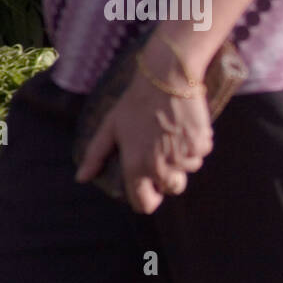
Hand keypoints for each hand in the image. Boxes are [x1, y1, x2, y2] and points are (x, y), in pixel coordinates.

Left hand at [75, 37, 213, 213]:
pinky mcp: (201, 145)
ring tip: (173, 133)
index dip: (146, 199)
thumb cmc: (135, 102)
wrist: (167, 78)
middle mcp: (161, 166)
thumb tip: (81, 178)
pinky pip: (200, 153)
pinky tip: (185, 126)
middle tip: (162, 151)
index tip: (149, 191)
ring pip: (188, 169)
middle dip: (169, 176)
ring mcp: (183, 156)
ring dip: (183, 157)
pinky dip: (195, 143)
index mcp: (136, 166)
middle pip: (172, 188)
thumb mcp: (110, 127)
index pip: (145, 203)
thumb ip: (96, 155)